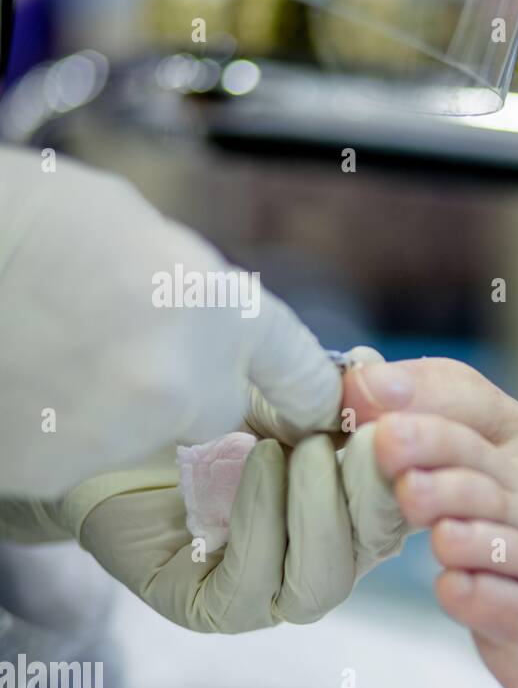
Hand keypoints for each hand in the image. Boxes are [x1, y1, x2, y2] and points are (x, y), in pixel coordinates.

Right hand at [0, 146, 340, 496]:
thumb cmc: (30, 220)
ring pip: (146, 437)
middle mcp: (184, 380)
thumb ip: (202, 293)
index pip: (303, 374)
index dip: (311, 393)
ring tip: (56, 349)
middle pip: (218, 413)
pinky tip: (27, 377)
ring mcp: (117, 432)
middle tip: (117, 341)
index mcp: (217, 306)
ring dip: (114, 407)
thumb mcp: (139, 231)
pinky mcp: (53, 468)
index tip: (319, 409)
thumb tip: (231, 330)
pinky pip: (79, 454)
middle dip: (186, 388)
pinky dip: (58, 428)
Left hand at [1, 349, 408, 633]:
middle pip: (379, 547)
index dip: (419, 472)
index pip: (409, 501)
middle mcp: (322, 548)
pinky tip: (255, 466)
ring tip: (299, 450)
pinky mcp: (209, 606)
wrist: (103, 405)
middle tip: (369, 441)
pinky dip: (264, 525)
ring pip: (325, 582)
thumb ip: (339, 385)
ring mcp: (268, 585)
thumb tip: (388, 391)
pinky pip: (255, 589)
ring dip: (321, 514)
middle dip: (378, 496)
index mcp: (353, 497)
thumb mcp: (280, 369)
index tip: (405, 425)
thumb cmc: (194, 381)